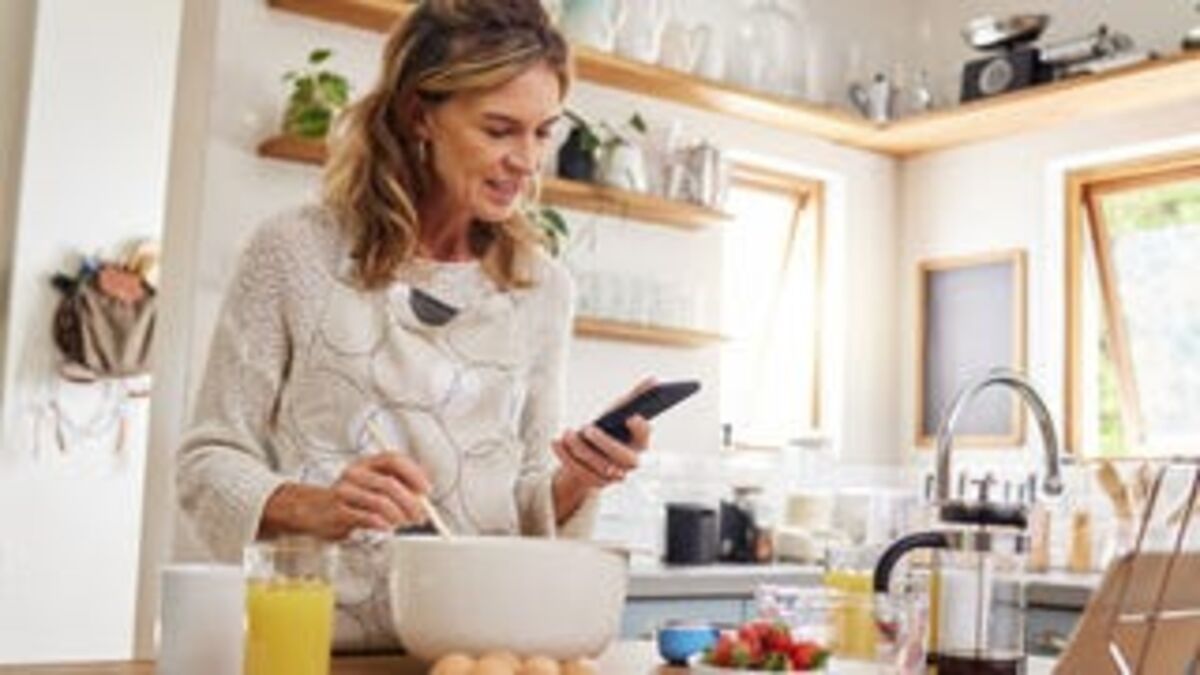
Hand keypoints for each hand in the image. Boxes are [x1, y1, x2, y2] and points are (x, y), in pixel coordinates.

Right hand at [260, 453, 431, 539]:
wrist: (312, 510)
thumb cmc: (348, 498)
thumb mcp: (370, 486)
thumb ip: (395, 487)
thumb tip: (423, 498)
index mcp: (367, 463)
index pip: (393, 459)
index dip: (413, 473)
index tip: (426, 489)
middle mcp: (355, 473)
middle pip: (389, 484)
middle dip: (410, 502)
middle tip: (419, 515)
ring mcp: (345, 491)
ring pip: (380, 502)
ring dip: (398, 515)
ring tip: (403, 523)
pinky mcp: (338, 511)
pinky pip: (366, 517)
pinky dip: (382, 523)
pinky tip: (387, 527)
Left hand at [553, 379, 654, 489]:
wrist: (592, 453)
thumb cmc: (611, 429)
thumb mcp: (619, 412)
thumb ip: (636, 397)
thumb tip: (654, 379)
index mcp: (640, 443)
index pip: (645, 436)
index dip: (640, 428)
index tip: (631, 416)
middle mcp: (630, 463)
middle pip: (623, 458)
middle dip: (605, 443)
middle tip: (588, 428)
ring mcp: (612, 476)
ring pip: (597, 465)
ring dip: (579, 448)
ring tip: (567, 432)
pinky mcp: (593, 482)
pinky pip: (579, 471)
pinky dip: (565, 456)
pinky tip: (557, 442)